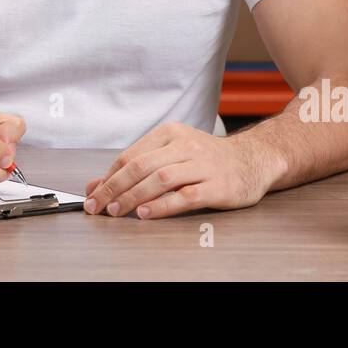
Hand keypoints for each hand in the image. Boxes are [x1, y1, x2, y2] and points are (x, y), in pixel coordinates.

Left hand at [82, 122, 274, 219]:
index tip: (93, 195)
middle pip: (140, 166)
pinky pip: (185, 196)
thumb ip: (136, 167)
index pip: (131, 156)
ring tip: (116, 211)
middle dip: (113, 188)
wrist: (254, 159)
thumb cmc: (208, 159)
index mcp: (170, 133)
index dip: (108, 177)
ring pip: (160, 179)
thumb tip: (96, 184)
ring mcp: (202, 165)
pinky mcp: (217, 186)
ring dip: (133, 197)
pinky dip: (162, 206)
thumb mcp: (172, 154)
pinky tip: (146, 214)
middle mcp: (185, 145)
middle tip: (97, 206)